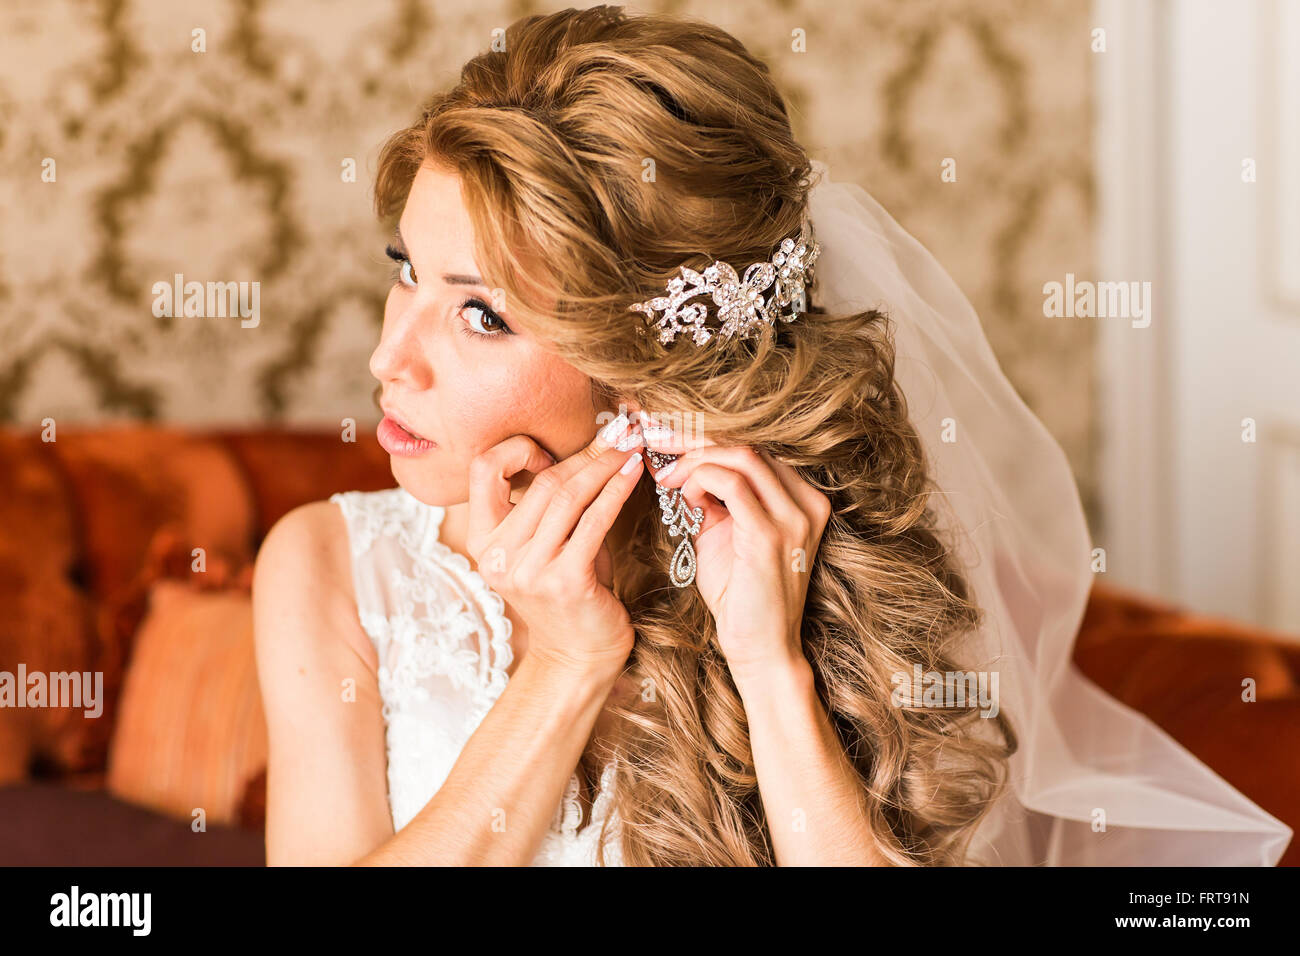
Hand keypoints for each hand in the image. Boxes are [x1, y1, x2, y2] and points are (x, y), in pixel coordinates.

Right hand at [465, 415, 645, 679]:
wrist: (579, 656)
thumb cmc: (570, 592)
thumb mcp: (546, 544)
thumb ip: (551, 504)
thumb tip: (589, 445)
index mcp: (483, 541)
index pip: (483, 471)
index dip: (516, 450)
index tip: (552, 451)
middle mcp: (499, 555)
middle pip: (540, 481)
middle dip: (585, 452)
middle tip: (617, 433)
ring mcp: (529, 570)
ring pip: (568, 495)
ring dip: (604, 465)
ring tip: (629, 449)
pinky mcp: (565, 581)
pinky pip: (594, 521)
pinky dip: (616, 491)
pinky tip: (633, 474)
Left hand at [643, 421, 831, 684]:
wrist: (760, 649)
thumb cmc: (740, 596)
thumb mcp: (723, 536)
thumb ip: (710, 499)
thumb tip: (680, 465)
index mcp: (803, 498)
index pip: (756, 447)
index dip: (708, 436)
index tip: (669, 436)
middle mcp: (808, 501)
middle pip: (750, 443)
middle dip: (696, 438)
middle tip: (656, 441)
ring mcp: (795, 516)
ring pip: (742, 455)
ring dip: (694, 459)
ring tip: (666, 476)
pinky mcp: (772, 534)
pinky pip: (733, 484)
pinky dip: (700, 480)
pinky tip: (682, 495)